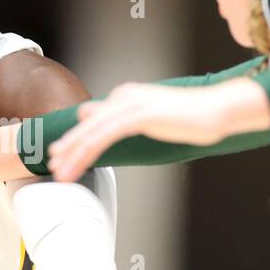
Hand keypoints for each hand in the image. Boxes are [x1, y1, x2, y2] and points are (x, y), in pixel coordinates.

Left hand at [46, 77, 269, 181]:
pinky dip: (87, 152)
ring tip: (60, 173)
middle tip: (52, 165)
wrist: (216, 110)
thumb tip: (106, 121)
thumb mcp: (153, 118)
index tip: (62, 156)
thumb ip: (130, 119)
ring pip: (92, 132)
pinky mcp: (138, 115)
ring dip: (73, 154)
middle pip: (88, 124)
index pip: (94, 118)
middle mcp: (124, 96)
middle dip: (68, 146)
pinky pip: (105, 136)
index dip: (75, 138)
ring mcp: (131, 104)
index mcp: (127, 95)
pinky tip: (78, 166)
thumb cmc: (192, 118)